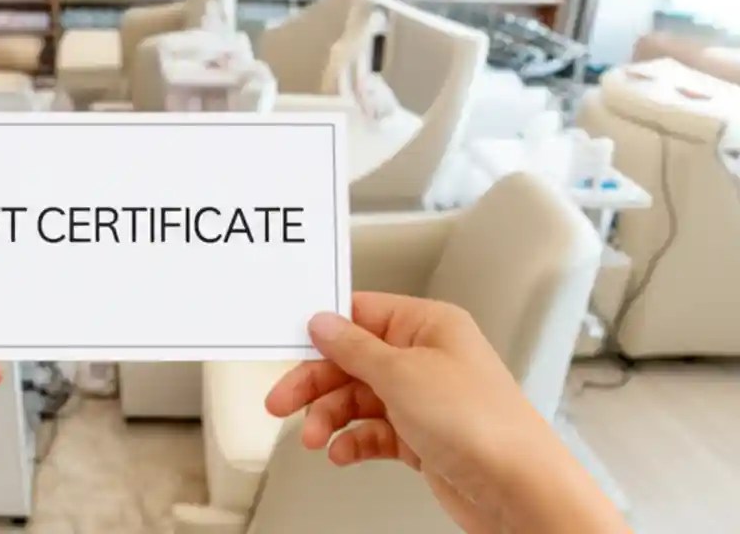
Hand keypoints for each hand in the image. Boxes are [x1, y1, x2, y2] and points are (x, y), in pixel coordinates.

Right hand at [266, 292, 625, 533]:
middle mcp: (427, 358)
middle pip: (352, 360)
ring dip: (330, 418)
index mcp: (429, 325)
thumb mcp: (401, 373)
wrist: (519, 489)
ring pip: (358, 399)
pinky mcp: (422, 437)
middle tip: (283, 401)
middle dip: (315, 383)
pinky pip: (374, 432)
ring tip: (316, 437)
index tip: (290, 346)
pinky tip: (342, 452)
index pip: (360, 314)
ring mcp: (424, 399)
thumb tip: (323, 323)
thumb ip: (353, 347)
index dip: (323, 332)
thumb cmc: (482, 423)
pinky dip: (353, 441)